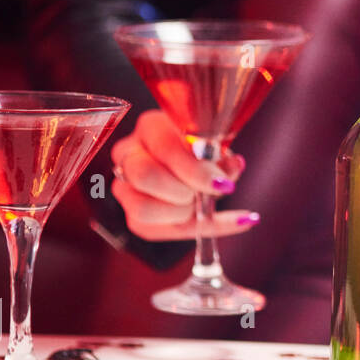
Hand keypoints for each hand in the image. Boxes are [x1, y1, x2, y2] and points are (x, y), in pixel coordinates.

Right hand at [110, 110, 254, 240]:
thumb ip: (224, 159)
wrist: (190, 170)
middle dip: (181, 192)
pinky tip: (230, 223)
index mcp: (152, 128)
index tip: (221, 184)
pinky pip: (154, 230)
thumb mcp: (216, 151)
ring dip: (180, 213)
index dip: (195, 170)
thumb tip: (235, 165)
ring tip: (200, 206)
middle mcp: (129, 154)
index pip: (166, 148)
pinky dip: (195, 231)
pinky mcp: (131, 216)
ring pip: (142, 208)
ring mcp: (124, 186)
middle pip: (144, 175)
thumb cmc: (202, 153)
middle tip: (204, 194)